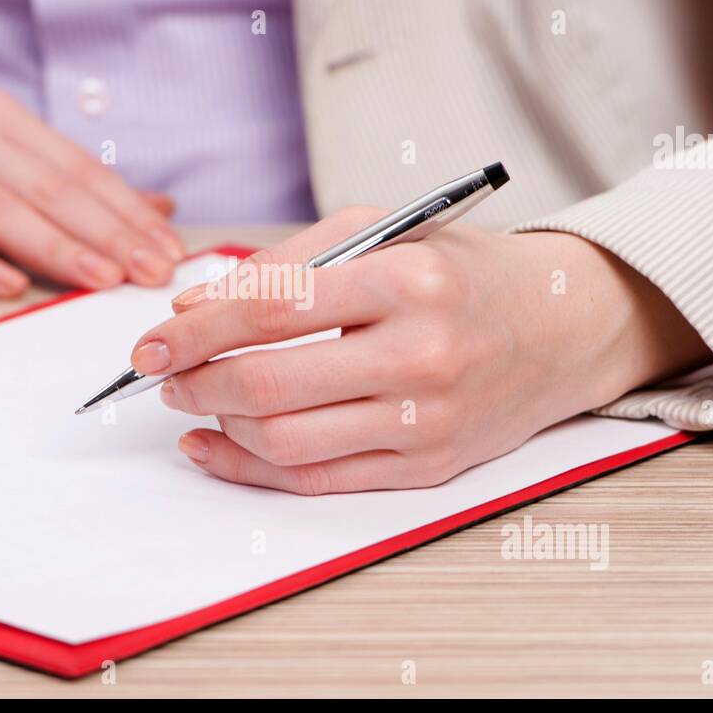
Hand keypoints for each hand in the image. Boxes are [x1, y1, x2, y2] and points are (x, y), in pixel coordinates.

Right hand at [0, 76, 184, 295]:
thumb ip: (67, 180)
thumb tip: (158, 207)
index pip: (76, 169)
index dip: (126, 212)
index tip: (171, 252)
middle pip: (45, 186)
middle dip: (106, 231)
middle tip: (152, 272)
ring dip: (51, 245)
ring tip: (99, 279)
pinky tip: (4, 286)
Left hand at [131, 207, 712, 493]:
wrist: (563, 327)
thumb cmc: (462, 271)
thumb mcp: (384, 232)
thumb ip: (286, 261)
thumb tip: (193, 307)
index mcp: (408, 282)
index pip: (273, 308)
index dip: (195, 329)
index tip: (149, 340)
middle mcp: (422, 356)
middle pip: (269, 383)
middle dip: (193, 380)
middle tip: (161, 373)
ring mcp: (427, 422)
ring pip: (286, 441)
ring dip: (218, 424)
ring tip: (193, 399)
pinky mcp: (428, 470)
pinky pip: (318, 481)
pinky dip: (252, 468)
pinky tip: (215, 446)